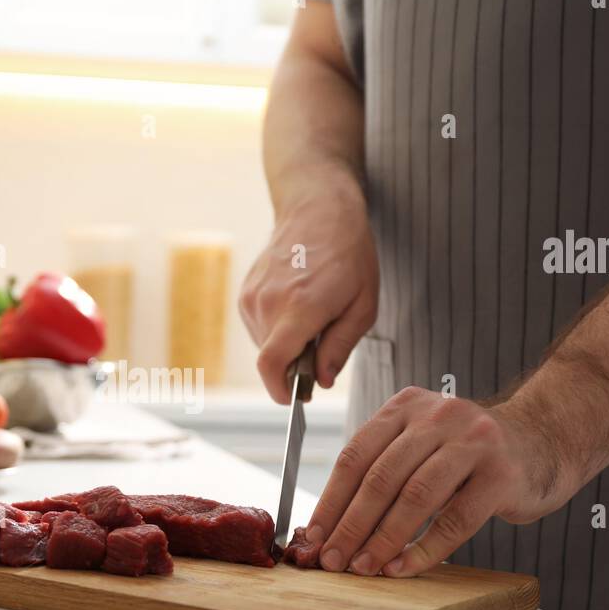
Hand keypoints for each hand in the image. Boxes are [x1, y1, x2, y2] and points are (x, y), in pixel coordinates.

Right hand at [239, 167, 378, 402]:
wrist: (317, 209)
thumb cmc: (348, 254)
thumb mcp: (363, 305)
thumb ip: (340, 347)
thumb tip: (321, 380)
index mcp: (301, 308)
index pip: (272, 364)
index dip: (279, 391)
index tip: (291, 400)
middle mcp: (269, 303)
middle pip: (273, 358)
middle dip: (296, 363)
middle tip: (323, 343)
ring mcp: (252, 296)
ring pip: (265, 343)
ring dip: (287, 343)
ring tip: (312, 314)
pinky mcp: (245, 292)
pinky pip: (259, 327)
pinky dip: (277, 327)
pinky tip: (297, 303)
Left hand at [306, 387, 571, 576]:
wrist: (545, 439)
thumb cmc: (470, 455)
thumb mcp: (422, 443)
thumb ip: (382, 470)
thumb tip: (329, 528)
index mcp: (406, 407)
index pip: (355, 456)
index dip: (329, 500)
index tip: (311, 538)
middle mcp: (437, 416)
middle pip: (380, 477)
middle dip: (350, 525)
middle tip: (331, 560)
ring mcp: (473, 442)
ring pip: (415, 497)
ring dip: (382, 539)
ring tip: (363, 568)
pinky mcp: (502, 474)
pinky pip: (455, 519)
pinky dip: (424, 549)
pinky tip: (402, 568)